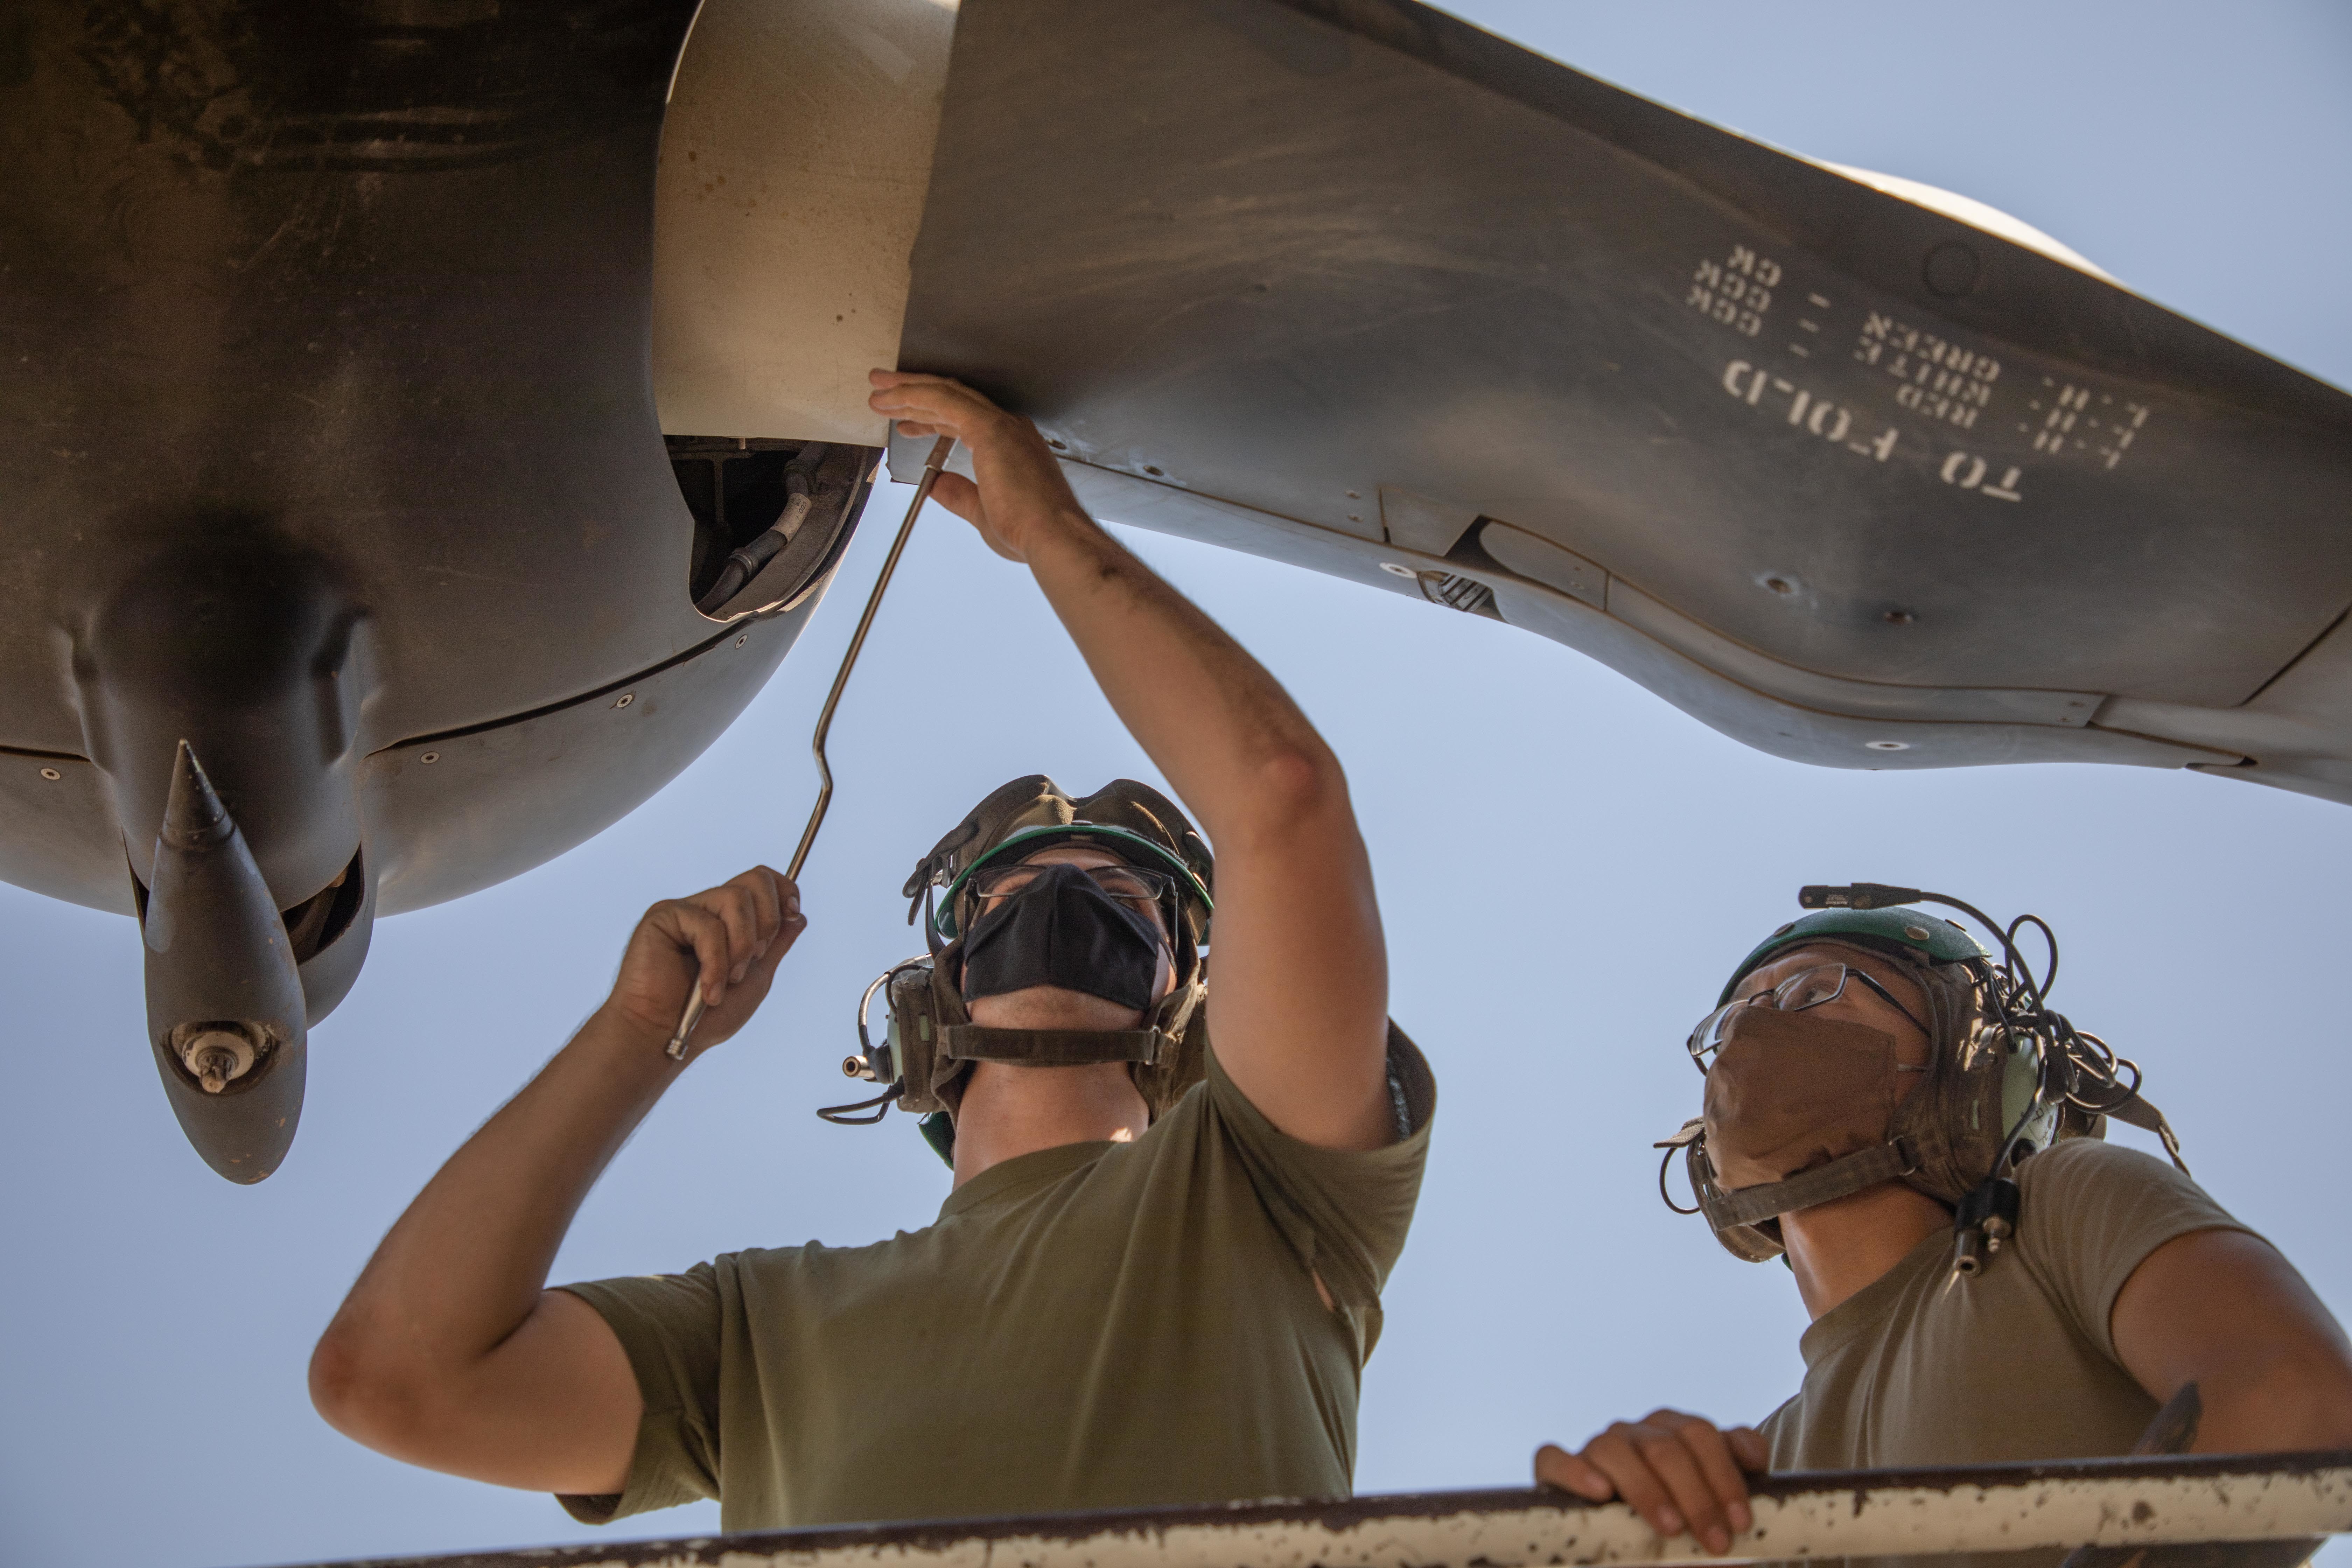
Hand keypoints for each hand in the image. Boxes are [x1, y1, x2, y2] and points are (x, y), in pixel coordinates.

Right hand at [602, 867, 802, 1056]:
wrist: (665, 1039)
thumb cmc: (706, 1019)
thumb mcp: (755, 979)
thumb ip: (776, 946)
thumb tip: (798, 916)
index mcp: (729, 920)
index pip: (762, 882)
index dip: (785, 891)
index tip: (792, 914)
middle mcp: (707, 908)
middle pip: (755, 879)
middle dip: (767, 922)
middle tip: (753, 959)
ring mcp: (685, 910)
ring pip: (736, 898)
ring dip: (742, 946)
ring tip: (728, 980)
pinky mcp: (664, 917)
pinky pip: (708, 925)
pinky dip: (716, 963)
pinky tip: (707, 990)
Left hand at [867, 369, 1087, 561]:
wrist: (1051, 536)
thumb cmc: (1028, 531)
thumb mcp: (981, 511)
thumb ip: (958, 494)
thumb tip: (935, 485)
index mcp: (1010, 446)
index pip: (963, 421)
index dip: (930, 419)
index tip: (906, 423)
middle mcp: (1008, 428)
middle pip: (952, 401)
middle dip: (914, 394)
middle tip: (883, 392)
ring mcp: (1000, 425)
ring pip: (946, 394)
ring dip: (909, 389)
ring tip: (879, 388)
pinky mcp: (990, 427)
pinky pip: (945, 400)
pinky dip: (917, 394)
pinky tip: (894, 397)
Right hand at [1535, 1410, 1768, 1555]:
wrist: (1628, 1544)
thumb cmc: (1677, 1523)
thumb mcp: (1709, 1500)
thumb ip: (1732, 1474)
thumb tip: (1756, 1458)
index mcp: (1672, 1432)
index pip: (1701, 1435)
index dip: (1724, 1475)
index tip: (1741, 1521)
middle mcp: (1634, 1433)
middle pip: (1665, 1446)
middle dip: (1697, 1495)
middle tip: (1716, 1541)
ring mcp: (1595, 1448)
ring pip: (1615, 1450)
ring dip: (1647, 1489)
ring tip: (1670, 1527)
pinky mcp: (1556, 1470)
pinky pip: (1555, 1458)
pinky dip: (1577, 1472)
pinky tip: (1600, 1492)